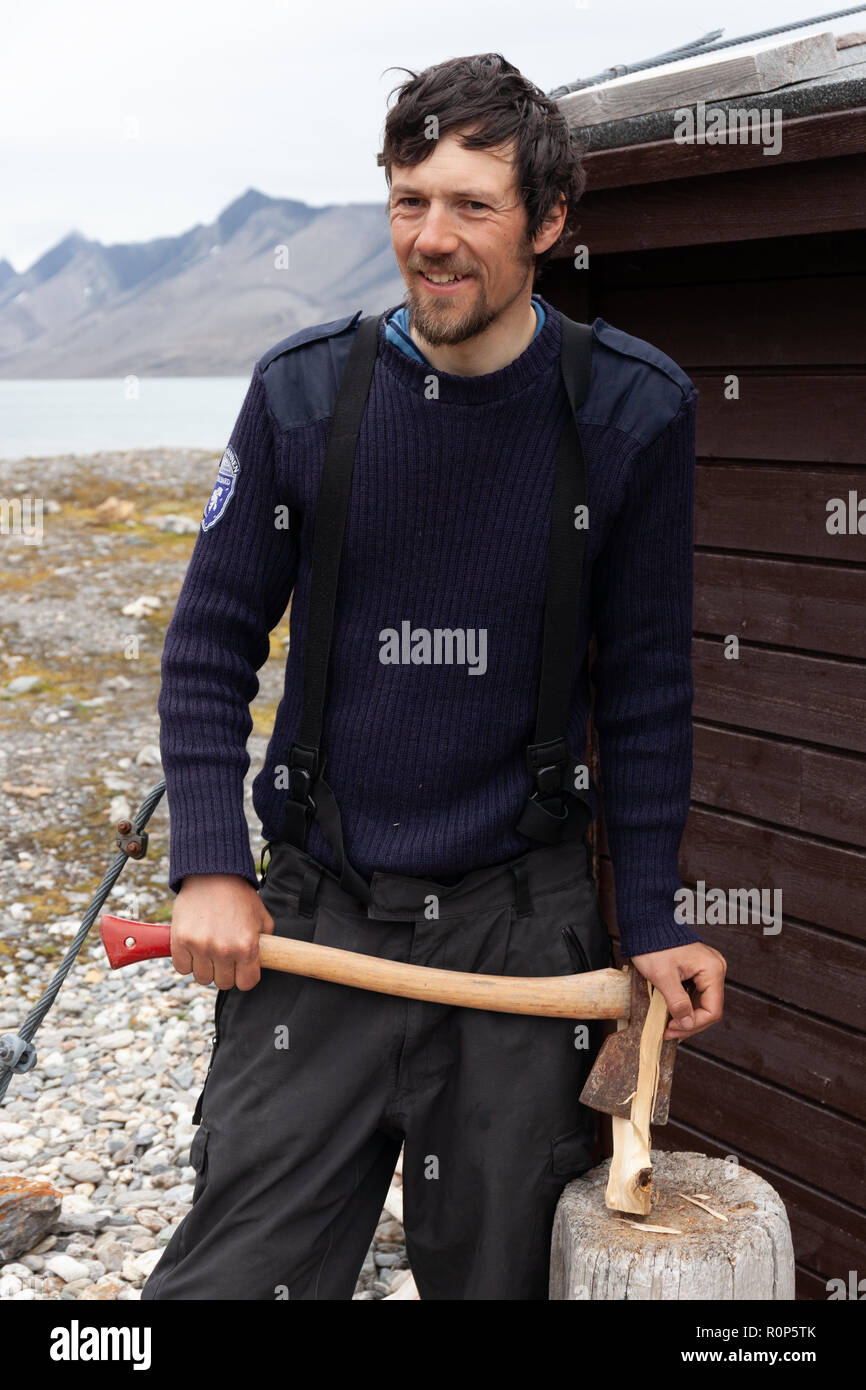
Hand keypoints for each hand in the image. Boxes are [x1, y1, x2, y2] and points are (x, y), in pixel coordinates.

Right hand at [170, 874, 274, 991]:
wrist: (212, 874)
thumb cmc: (238, 895)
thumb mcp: (262, 917)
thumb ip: (265, 943)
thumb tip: (264, 960)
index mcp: (246, 946)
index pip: (246, 983)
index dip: (245, 976)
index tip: (242, 969)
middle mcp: (223, 950)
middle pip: (223, 983)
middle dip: (226, 971)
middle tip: (225, 955)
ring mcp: (200, 946)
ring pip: (202, 978)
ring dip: (206, 967)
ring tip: (209, 949)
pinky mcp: (180, 942)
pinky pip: (182, 968)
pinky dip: (187, 961)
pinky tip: (194, 947)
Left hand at [629, 942, 725, 1041]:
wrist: (647, 926)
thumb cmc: (653, 945)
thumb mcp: (663, 977)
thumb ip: (677, 1002)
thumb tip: (686, 1023)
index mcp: (712, 970)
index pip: (712, 1010)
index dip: (693, 1024)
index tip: (672, 1029)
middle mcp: (715, 970)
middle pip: (709, 1009)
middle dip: (689, 1024)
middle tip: (669, 1033)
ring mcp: (708, 970)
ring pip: (703, 1004)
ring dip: (687, 1017)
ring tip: (669, 1027)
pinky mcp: (699, 971)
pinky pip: (697, 995)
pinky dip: (686, 1006)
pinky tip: (673, 1014)